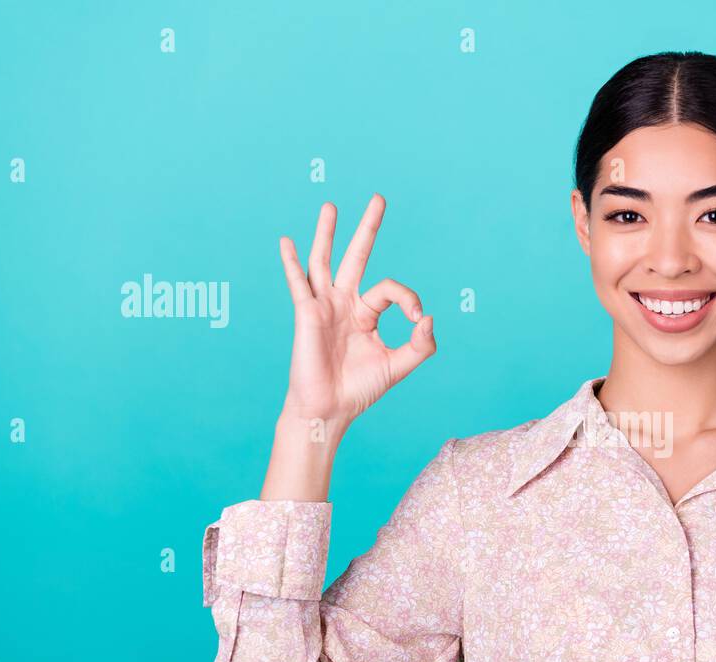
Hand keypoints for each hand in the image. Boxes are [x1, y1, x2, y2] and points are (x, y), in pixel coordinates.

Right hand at [277, 194, 436, 425]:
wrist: (330, 409)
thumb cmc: (360, 389)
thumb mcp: (399, 366)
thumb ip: (421, 345)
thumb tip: (428, 316)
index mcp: (366, 314)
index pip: (391, 289)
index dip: (408, 298)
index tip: (417, 319)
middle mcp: (344, 304)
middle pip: (357, 256)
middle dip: (368, 228)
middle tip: (379, 198)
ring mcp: (324, 306)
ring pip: (325, 261)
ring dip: (328, 233)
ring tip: (331, 206)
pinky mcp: (306, 314)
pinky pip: (298, 283)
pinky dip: (292, 263)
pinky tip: (287, 241)